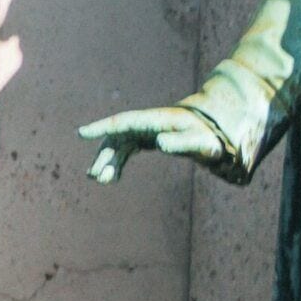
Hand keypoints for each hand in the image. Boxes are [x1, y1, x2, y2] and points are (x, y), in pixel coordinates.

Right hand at [82, 105, 235, 183]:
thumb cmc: (210, 136)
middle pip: (118, 137)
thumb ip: (181, 142)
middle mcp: (146, 123)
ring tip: (100, 179)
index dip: (102, 127)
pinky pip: (126, 150)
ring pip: (119, 145)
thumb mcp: (200, 141)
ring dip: (108, 161)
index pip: (123, 122)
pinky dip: (117, 162)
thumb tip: (158, 144)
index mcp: (155, 120)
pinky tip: (112, 177)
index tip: (82, 133)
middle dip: (105, 155)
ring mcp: (145, 131)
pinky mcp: (147, 139)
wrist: (219, 133)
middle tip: (96, 175)